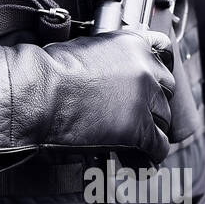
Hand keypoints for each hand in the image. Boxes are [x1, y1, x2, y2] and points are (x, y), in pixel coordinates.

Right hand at [0, 29, 174, 162]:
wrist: (38, 93)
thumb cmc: (48, 72)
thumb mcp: (87, 50)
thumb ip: (111, 59)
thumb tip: (113, 78)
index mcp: (132, 43)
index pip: (164, 50)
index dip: (159, 69)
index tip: (155, 82)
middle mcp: (146, 67)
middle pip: (166, 90)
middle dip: (152, 104)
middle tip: (134, 118)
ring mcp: (145, 98)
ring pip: (164, 120)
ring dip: (151, 131)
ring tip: (133, 143)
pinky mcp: (140, 128)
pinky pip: (159, 146)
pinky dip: (150, 155)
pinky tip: (138, 160)